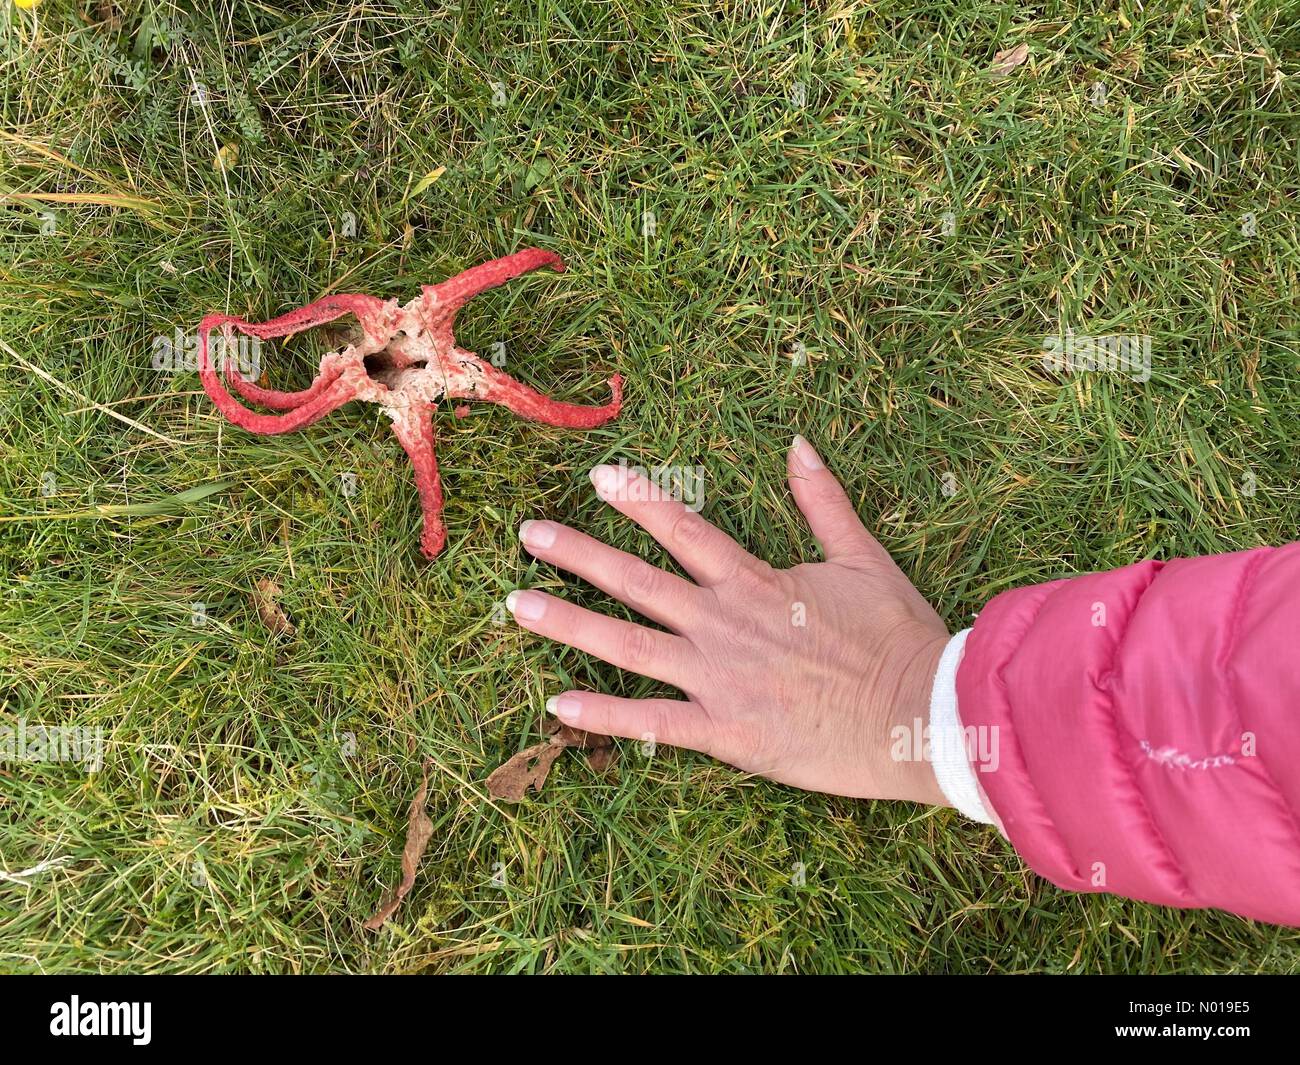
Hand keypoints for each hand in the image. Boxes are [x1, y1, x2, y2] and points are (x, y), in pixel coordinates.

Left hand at [506, 435, 950, 805]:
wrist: (919, 714)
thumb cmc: (896, 637)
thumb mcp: (863, 557)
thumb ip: (823, 501)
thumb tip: (799, 443)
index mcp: (755, 580)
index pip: (683, 529)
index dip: (638, 498)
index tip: (597, 477)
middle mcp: (724, 623)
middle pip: (636, 580)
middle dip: (577, 553)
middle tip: (528, 534)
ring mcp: (718, 678)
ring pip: (627, 644)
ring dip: (568, 622)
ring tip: (518, 606)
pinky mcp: (723, 731)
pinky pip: (651, 722)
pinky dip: (603, 715)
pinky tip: (557, 705)